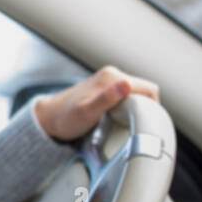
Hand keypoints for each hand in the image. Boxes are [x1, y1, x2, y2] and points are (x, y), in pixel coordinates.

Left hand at [34, 65, 161, 142]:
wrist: (48, 119)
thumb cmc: (65, 119)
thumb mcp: (87, 112)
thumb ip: (106, 99)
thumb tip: (126, 84)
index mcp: (112, 77)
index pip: (149, 89)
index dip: (153, 107)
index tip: (148, 123)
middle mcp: (112, 75)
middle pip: (144, 91)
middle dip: (147, 108)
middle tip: (138, 126)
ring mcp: (108, 82)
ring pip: (136, 95)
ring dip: (138, 108)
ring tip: (129, 124)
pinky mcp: (105, 90)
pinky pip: (126, 97)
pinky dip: (129, 108)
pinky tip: (121, 120)